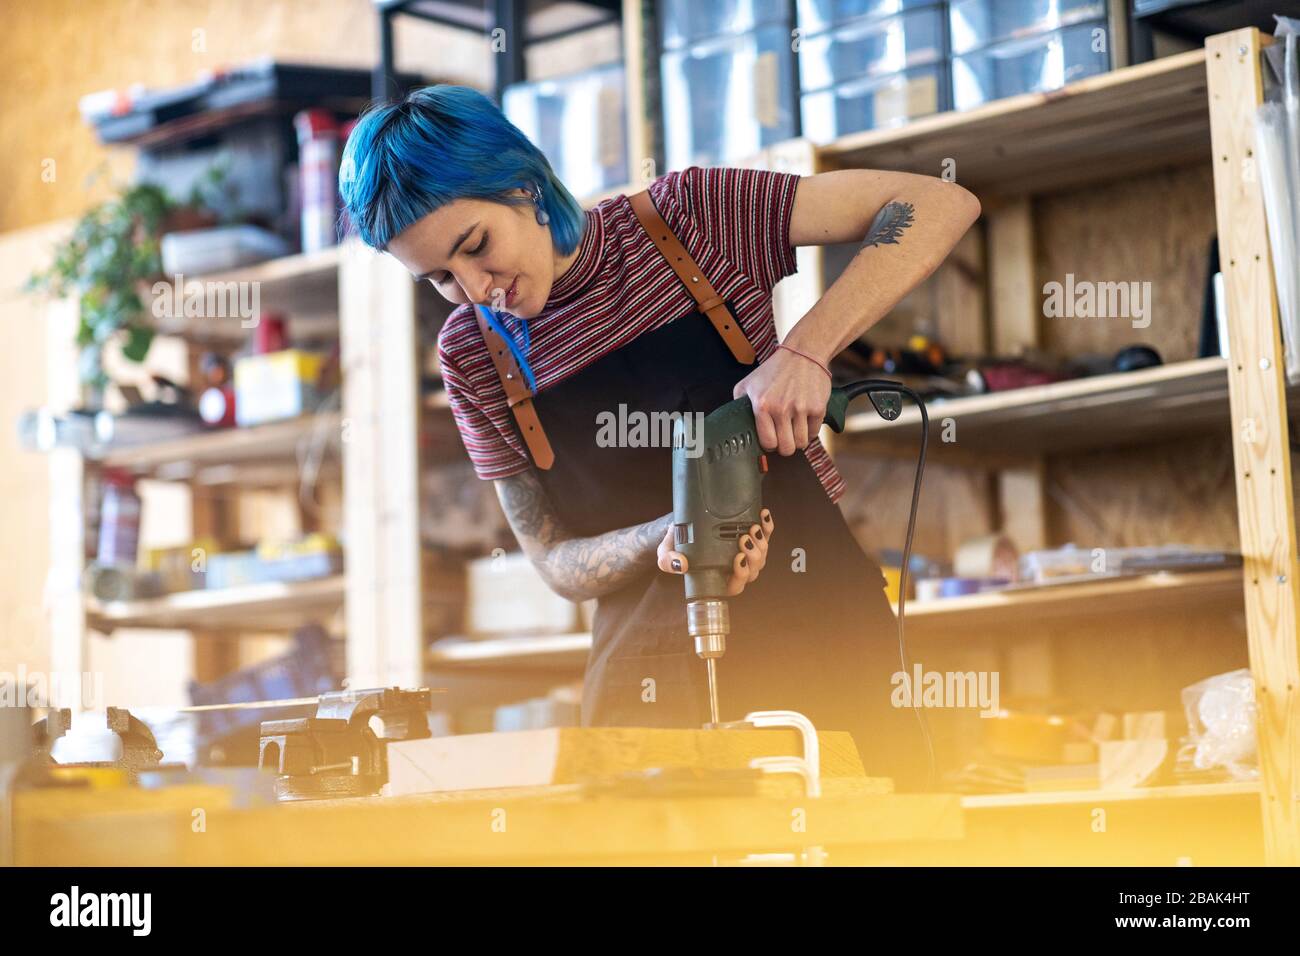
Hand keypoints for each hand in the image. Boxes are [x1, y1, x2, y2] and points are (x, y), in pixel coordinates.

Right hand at [658, 509, 773, 595]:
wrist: (679, 525)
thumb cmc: (675, 544)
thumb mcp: (665, 553)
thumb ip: (668, 561)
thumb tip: (680, 564)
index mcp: (719, 578)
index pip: (737, 585)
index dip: (742, 574)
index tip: (738, 558)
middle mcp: (734, 568)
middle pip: (754, 569)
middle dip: (754, 554)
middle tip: (745, 539)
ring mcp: (745, 554)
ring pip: (762, 554)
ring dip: (762, 541)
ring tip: (753, 527)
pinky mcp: (750, 538)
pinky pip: (765, 535)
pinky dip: (767, 526)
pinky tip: (763, 515)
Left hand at [732, 347, 830, 455]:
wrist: (804, 353)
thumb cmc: (775, 369)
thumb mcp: (749, 382)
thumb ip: (738, 402)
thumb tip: (734, 420)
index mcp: (762, 405)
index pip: (768, 443)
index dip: (770, 445)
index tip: (772, 441)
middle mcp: (781, 409)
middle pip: (786, 448)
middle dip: (785, 447)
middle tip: (785, 438)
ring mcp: (801, 409)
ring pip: (801, 443)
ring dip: (798, 440)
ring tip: (795, 430)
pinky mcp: (818, 407)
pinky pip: (815, 432)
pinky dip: (810, 431)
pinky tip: (805, 421)